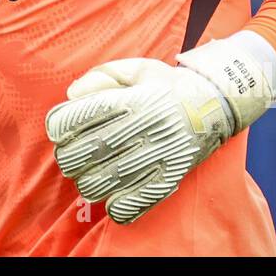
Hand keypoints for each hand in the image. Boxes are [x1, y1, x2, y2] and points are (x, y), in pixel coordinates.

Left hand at [44, 34, 275, 223]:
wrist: (216, 104)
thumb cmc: (167, 85)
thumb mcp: (135, 69)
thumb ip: (100, 77)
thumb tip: (71, 95)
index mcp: (134, 99)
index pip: (81, 117)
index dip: (59, 126)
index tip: (59, 129)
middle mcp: (146, 127)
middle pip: (86, 152)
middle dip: (68, 156)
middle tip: (70, 154)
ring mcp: (160, 154)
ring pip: (104, 181)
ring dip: (87, 182)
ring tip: (89, 174)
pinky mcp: (172, 176)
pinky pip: (135, 201)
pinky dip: (115, 206)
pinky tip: (111, 197)